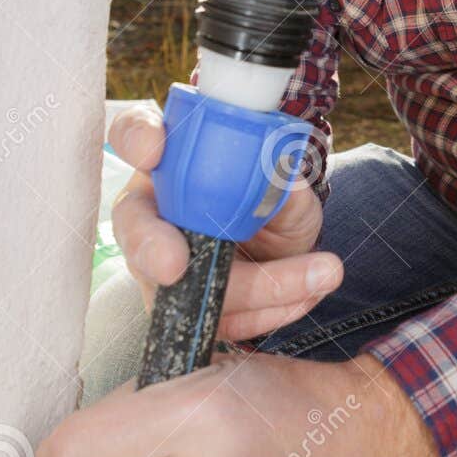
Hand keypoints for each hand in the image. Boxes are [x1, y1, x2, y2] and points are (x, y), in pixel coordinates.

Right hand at [108, 101, 342, 342]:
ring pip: (184, 287)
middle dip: (152, 247)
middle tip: (173, 266)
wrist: (286, 248)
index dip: (137, 138)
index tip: (154, 147)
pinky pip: (219, 322)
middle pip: (133, 226)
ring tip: (322, 272)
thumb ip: (282, 178)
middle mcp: (154, 211)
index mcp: (170, 160)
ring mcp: (162, 265)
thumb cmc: (275, 201)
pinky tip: (307, 295)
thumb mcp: (290, 183)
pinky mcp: (187, 310)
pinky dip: (269, 312)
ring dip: (257, 286)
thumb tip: (282, 181)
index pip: (135, 134)